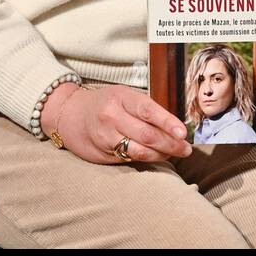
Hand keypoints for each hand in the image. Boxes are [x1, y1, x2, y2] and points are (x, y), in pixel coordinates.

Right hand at [47, 84, 192, 163]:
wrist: (70, 114)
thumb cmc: (105, 103)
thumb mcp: (123, 96)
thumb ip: (145, 109)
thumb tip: (174, 126)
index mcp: (121, 98)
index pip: (148, 110)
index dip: (168, 123)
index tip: (183, 133)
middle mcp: (112, 117)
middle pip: (147, 135)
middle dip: (171, 144)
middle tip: (186, 149)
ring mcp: (106, 137)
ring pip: (140, 151)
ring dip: (162, 154)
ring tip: (175, 153)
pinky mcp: (103, 154)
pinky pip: (130, 158)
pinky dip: (147, 159)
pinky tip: (157, 156)